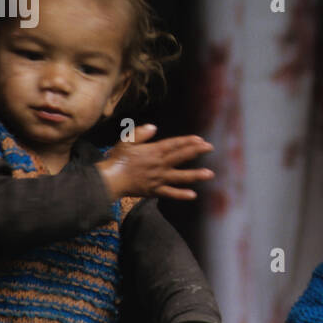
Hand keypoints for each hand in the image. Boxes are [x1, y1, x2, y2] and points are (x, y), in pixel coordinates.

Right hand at [96, 123, 213, 200]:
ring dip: (195, 175)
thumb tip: (154, 127)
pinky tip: (193, 195)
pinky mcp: (155, 190)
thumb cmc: (118, 159)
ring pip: (180, 176)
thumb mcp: (126, 141)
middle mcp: (159, 164)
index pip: (174, 144)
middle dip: (197, 151)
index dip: (188, 141)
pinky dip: (181, 195)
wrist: (111, 179)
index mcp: (153, 151)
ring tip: (209, 174)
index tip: (200, 139)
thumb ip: (140, 133)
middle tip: (210, 148)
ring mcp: (159, 178)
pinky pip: (170, 193)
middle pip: (181, 156)